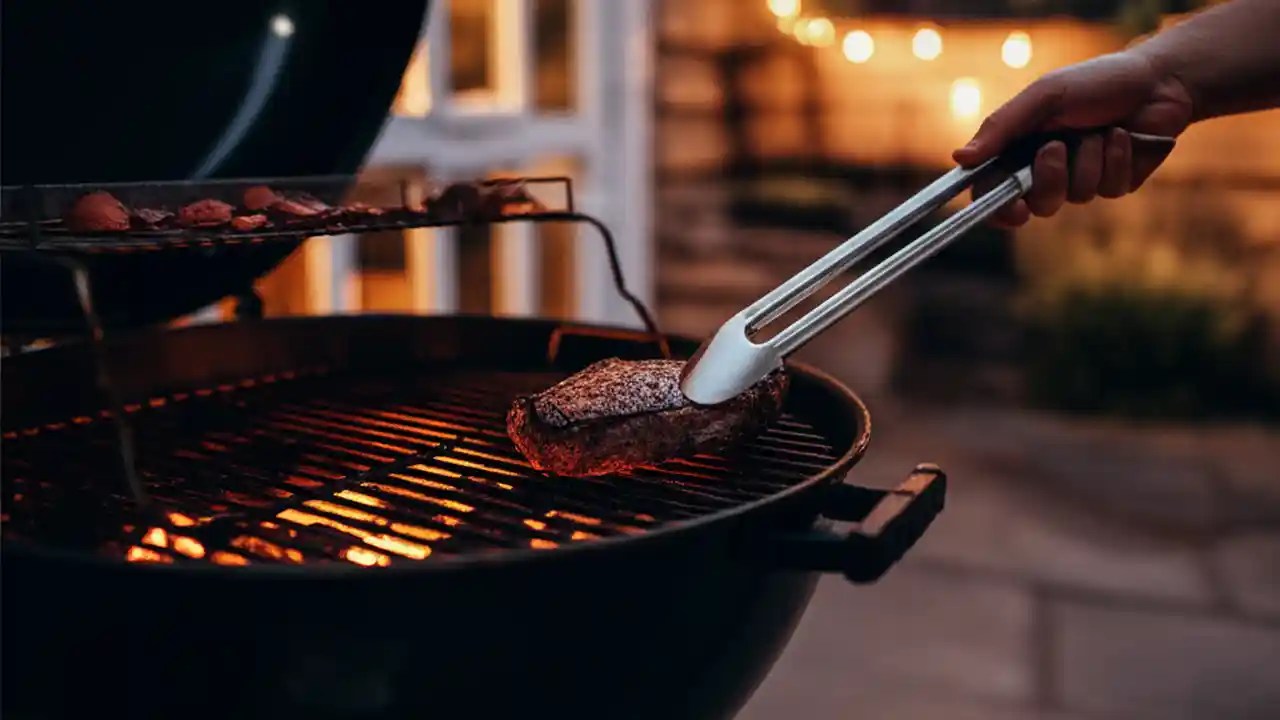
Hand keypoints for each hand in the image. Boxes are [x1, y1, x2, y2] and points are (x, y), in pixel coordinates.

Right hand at [952, 50, 1193, 226]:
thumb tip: (960, 158)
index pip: (994, 190)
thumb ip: (1002, 126)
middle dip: (1049, 179)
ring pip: (1076, 197)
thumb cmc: (1095, 82)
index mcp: (1020, 147)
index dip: (997, 208)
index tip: (1012, 210)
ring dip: (1089, 160)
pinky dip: (1117, 159)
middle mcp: (1047, 168)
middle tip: (1057, 147)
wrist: (1157, 80)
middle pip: (1036, 204)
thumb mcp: (1044, 96)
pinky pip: (1109, 190)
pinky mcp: (1114, 183)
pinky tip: (1123, 136)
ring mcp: (1082, 178)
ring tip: (1100, 131)